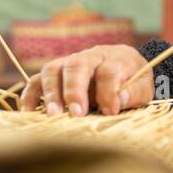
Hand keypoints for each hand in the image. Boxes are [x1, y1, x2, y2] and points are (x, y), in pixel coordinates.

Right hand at [18, 45, 153, 116]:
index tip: (110, 111)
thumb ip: (134, 93)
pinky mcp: (54, 73)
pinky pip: (37, 80)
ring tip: (53, 115)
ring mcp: (69, 62)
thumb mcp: (143, 87)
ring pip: (53, 69)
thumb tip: (119, 100)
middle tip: (75, 114)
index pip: (109, 72)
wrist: (125, 65)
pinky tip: (29, 113)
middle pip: (77, 66)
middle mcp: (90, 56)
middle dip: (75, 91)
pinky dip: (30, 95)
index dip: (108, 93)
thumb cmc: (133, 80)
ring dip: (51, 93)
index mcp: (116, 58)